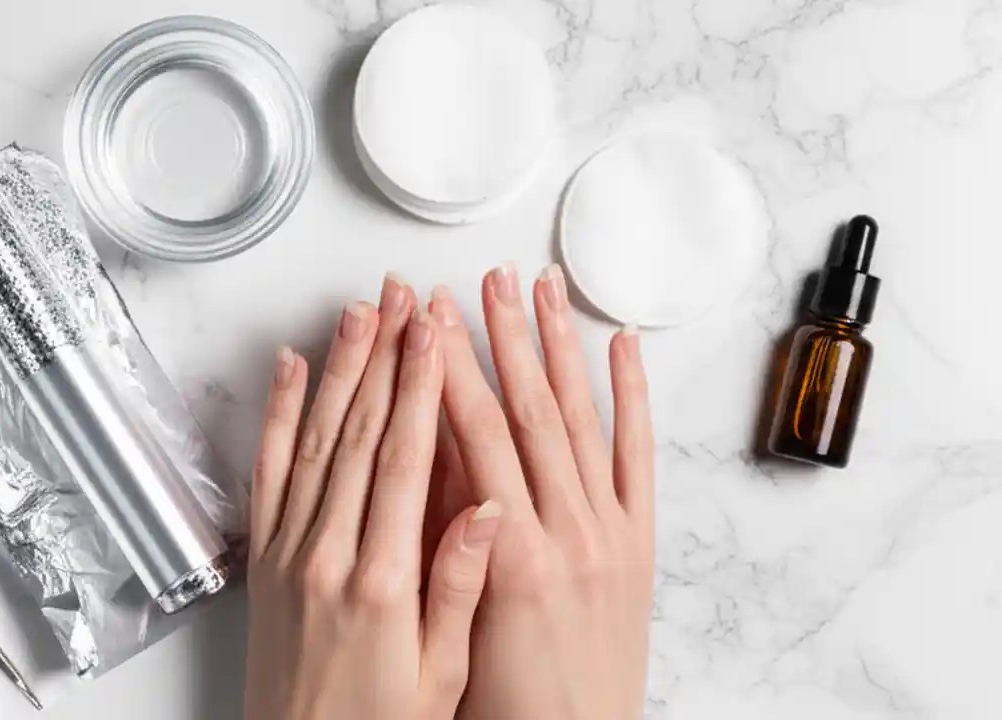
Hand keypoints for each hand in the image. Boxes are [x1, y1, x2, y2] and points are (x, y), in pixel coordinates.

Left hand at [245, 276, 502, 719]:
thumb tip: (487, 510)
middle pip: (359, 433)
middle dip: (384, 356)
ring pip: (314, 440)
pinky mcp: (263, 559)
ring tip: (357, 311)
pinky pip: (268, 473)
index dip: (420, 388)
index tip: (435, 332)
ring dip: (337, 369)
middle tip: (401, 296)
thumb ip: (459, 588)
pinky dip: (277, 416)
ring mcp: (288, 552)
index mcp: (381, 582)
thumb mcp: (439, 675)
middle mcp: (327, 554)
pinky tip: (287, 370)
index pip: (403, 460)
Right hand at [429, 263, 654, 719]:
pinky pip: (639, 454)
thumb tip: (427, 460)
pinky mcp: (639, 540)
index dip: (448, 370)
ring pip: (579, 419)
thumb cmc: (506, 706)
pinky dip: (632, 395)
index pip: (472, 438)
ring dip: (557, 347)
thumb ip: (445, 540)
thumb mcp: (455, 626)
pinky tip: (621, 345)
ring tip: (539, 288)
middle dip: (499, 339)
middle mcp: (566, 532)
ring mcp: (609, 531)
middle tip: (480, 279)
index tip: (430, 317)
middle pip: (526, 413)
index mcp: (511, 556)